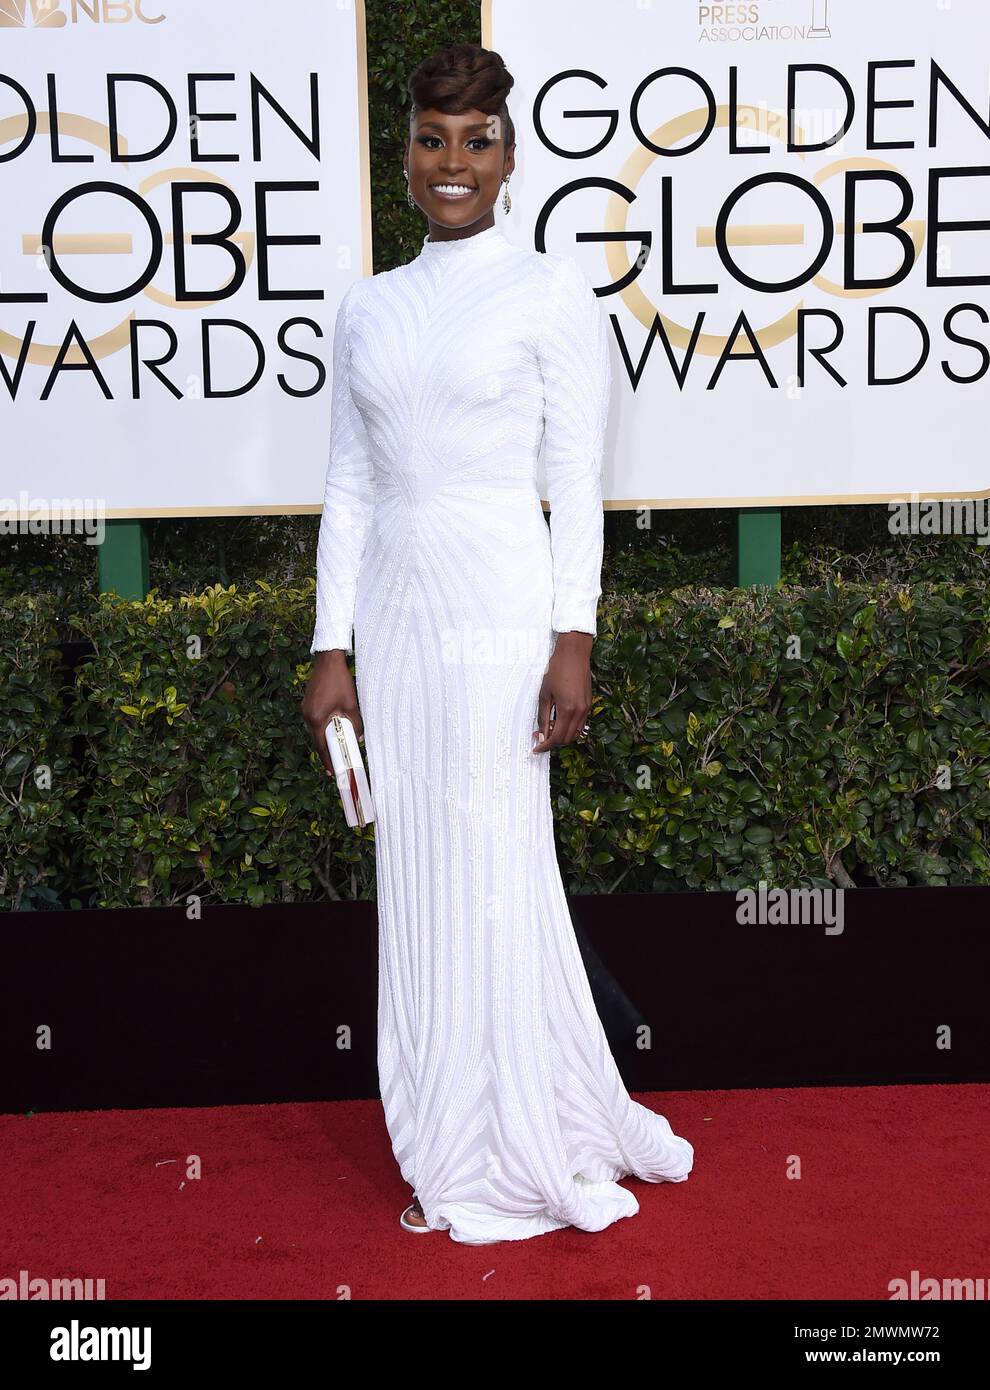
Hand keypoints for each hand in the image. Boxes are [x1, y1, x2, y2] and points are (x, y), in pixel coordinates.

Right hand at [301, 649, 363, 773]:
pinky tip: (332, 731)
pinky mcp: (308, 703)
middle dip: (326, 752)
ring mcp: (306, 708)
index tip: (332, 772)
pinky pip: (315, 721)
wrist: (329, 660)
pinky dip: (323, 728)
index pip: (321, 745)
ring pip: (315, 731)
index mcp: (316, 718)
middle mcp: (307, 715)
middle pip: (316, 740)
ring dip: (324, 740)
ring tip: (335, 749)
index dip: (327, 760)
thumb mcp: (351, 705)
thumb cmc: (340, 681)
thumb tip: (359, 738)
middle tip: (335, 764)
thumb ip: (356, 724)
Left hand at [532, 631, 592, 752]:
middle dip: (553, 741)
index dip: (546, 746)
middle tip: (540, 734)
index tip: (537, 748)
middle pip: (567, 739)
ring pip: (575, 733)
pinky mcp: (589, 704)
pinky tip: (559, 718)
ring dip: (562, 734)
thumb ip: (543, 716)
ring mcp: (586, 708)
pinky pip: (580, 724)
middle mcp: (580, 712)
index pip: (557, 738)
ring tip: (549, 724)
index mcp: (568, 710)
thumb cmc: (557, 670)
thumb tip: (541, 734)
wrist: (573, 654)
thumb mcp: (544, 694)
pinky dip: (569, 727)